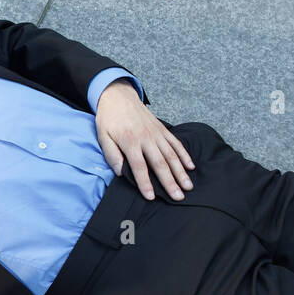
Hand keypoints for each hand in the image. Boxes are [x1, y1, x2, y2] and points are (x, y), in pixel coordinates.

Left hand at [95, 79, 194, 199]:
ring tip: (188, 187)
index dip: (145, 183)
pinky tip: (191, 167)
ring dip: (181, 172)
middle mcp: (146, 138)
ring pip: (172, 155)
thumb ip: (111, 154)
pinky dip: (184, 155)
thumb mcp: (102, 136)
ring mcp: (157, 134)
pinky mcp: (163, 130)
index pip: (139, 166)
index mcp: (130, 142)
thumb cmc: (109, 119)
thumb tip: (120, 172)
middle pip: (160, 163)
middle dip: (170, 182)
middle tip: (178, 197)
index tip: (152, 197)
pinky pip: (176, 144)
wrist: (118, 97)